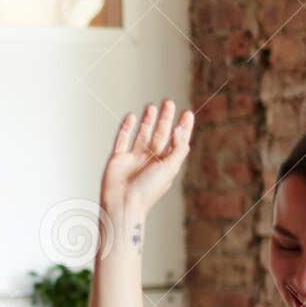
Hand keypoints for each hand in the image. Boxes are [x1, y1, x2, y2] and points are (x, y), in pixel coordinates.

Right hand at [99, 99, 194, 225]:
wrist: (123, 203)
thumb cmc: (148, 190)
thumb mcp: (170, 167)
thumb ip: (178, 147)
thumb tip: (179, 129)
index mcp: (165, 164)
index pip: (176, 141)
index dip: (183, 127)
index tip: (187, 113)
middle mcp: (151, 160)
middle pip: (160, 134)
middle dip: (165, 119)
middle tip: (169, 103)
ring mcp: (134, 158)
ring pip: (142, 134)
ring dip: (148, 120)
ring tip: (152, 107)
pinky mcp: (118, 158)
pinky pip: (123, 139)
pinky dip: (126, 127)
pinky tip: (131, 117)